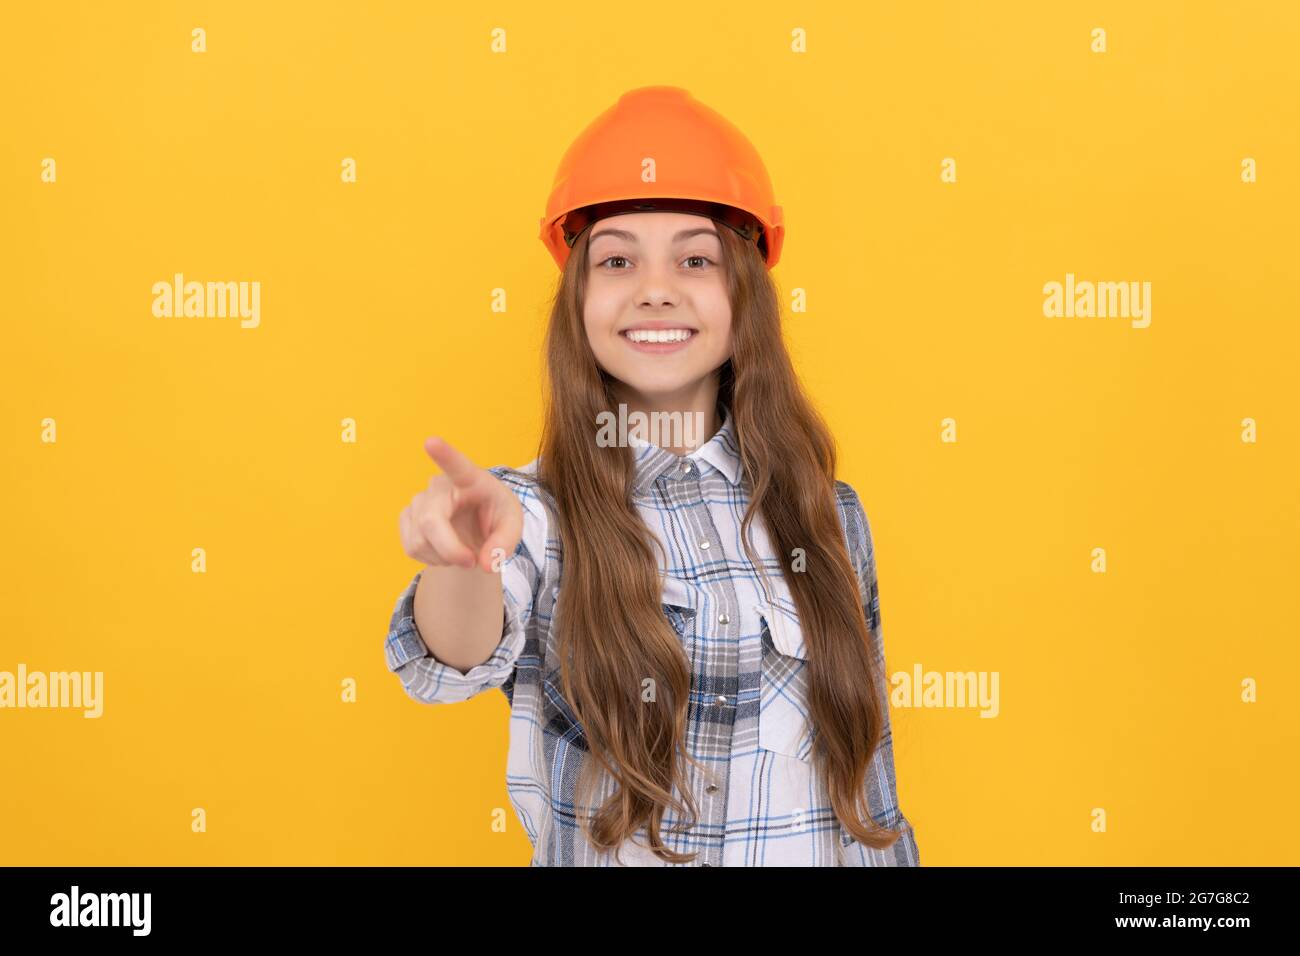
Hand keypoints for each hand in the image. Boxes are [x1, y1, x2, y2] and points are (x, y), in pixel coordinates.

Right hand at [399, 436, 523, 572]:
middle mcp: (439, 485)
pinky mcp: (406, 517)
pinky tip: (444, 549)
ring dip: (445, 558)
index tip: (431, 442)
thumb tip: (486, 564)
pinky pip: (412, 547)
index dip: (443, 454)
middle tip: (471, 562)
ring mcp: (418, 500)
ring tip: (462, 550)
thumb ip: (505, 543)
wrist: (476, 524)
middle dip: (450, 550)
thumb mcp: (512, 526)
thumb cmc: (494, 516)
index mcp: (470, 479)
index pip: (456, 465)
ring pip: (420, 541)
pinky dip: (432, 559)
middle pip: (431, 522)